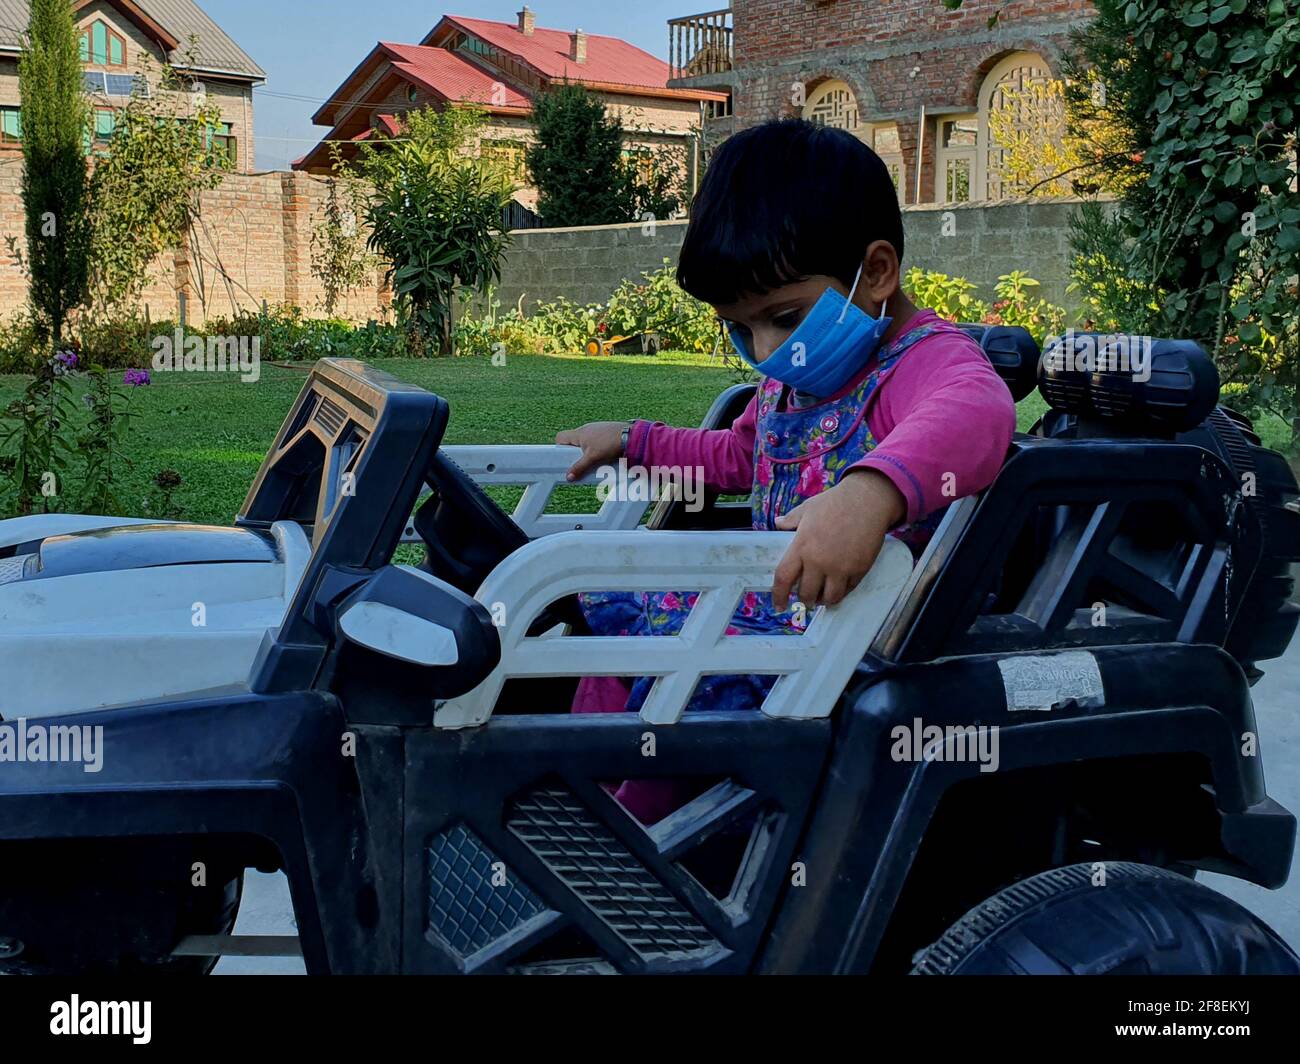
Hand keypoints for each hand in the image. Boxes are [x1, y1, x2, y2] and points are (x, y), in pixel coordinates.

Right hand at [556, 421, 631, 480]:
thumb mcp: (593, 458)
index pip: (561, 437)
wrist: (632, 436)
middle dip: (575, 453)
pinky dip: (597, 449)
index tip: (564, 458)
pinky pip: (596, 442)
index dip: (560, 447)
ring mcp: (596, 429)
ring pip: (586, 442)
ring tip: (595, 461)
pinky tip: (605, 456)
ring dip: (587, 453)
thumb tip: (568, 477)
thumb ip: (580, 467)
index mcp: (579, 433)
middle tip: (581, 463)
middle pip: (573, 441)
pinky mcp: (605, 432)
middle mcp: (586, 429)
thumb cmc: (610, 443)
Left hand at [772, 470, 906, 608]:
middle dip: (805, 599)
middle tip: (806, 597)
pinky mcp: (859, 570)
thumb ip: (791, 520)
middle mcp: (819, 561)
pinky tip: (839, 587)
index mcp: (801, 546)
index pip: (784, 578)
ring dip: (824, 600)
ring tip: (822, 597)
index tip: (778, 606)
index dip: (778, 596)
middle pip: (806, 594)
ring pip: (829, 598)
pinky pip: (848, 590)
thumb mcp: (807, 508)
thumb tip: (778, 523)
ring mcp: (840, 568)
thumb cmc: (835, 502)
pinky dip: (842, 591)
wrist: (868, 500)